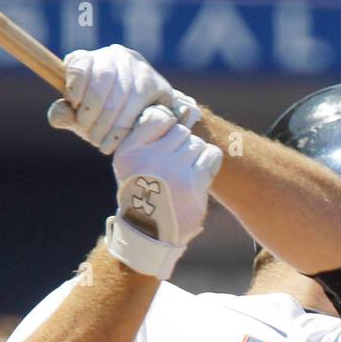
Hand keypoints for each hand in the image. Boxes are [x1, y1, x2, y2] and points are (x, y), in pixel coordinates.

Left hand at [47, 44, 200, 154]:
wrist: (146, 118)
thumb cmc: (105, 117)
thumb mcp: (81, 115)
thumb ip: (66, 115)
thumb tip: (56, 116)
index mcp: (92, 59)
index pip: (80, 64)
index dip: (75, 86)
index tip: (74, 105)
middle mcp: (116, 56)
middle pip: (103, 80)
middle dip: (92, 112)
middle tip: (90, 134)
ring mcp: (139, 68)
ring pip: (122, 95)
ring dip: (109, 125)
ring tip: (102, 143)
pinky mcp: (158, 85)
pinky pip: (139, 106)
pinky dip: (125, 129)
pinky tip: (118, 143)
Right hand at [105, 106, 222, 279]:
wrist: (151, 233)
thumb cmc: (145, 191)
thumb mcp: (136, 160)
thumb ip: (154, 132)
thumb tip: (190, 108)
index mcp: (129, 150)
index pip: (159, 116)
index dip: (166, 130)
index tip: (162, 151)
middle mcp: (147, 157)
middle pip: (181, 130)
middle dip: (180, 147)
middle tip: (170, 173)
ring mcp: (170, 169)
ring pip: (196, 143)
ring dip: (194, 159)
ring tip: (180, 179)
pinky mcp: (191, 182)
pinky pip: (211, 155)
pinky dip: (207, 165)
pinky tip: (194, 180)